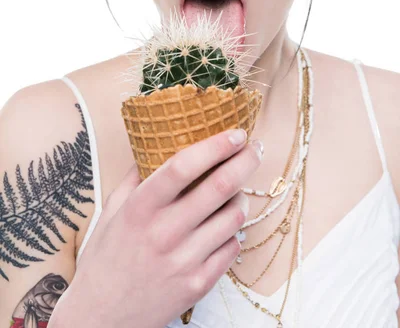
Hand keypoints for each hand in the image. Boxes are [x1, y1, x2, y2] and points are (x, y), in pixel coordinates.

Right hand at [52, 128, 262, 327]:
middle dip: (246, 161)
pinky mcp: (198, 284)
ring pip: (233, 216)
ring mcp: (184, 261)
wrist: (102, 316)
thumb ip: (136, 175)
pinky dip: (233, 230)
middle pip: (219, 187)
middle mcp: (164, 232)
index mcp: (140, 208)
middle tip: (255, 148)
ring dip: (242, 196)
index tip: (235, 133)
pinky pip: (232, 247)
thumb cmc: (106, 257)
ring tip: (237, 190)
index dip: (214, 146)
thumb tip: (157, 143)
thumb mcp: (112, 210)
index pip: (182, 167)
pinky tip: (224, 225)